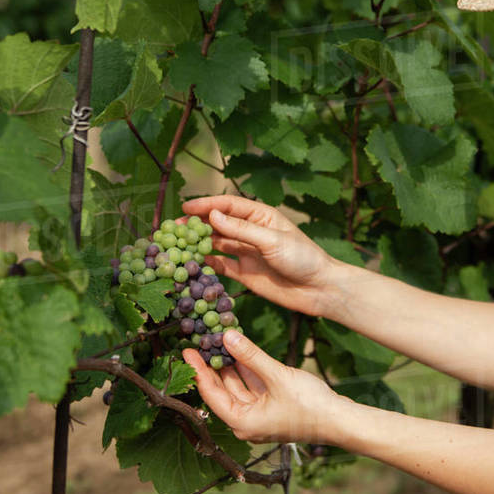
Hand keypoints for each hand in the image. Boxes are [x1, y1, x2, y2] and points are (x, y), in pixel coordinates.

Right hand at [181, 195, 345, 316]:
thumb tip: (213, 216)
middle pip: (219, 224)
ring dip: (198, 244)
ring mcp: (247, 252)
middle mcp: (251, 232)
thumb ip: (242, 230)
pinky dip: (207, 264)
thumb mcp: (272, 240)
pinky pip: (221, 266)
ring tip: (176, 246)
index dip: (206, 205)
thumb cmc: (303, 258)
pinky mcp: (245, 273)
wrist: (319, 289)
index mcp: (261, 216)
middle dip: (197, 225)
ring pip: (217, 244)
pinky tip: (191, 264)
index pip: (228, 205)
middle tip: (173, 228)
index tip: (186, 207)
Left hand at [184, 331, 345, 444]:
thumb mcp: (277, 376)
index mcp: (242, 422)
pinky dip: (245, 370)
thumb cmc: (310, 405)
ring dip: (228, 366)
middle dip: (211, 366)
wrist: (340, 420)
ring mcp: (259, 414)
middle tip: (198, 342)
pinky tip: (238, 351)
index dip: (198, 370)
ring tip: (215, 341)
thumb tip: (226, 336)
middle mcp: (246, 421)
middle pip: (221, 390)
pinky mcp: (271, 407)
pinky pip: (251, 386)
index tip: (187, 350)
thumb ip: (250, 356)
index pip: (211, 394)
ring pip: (237, 387)